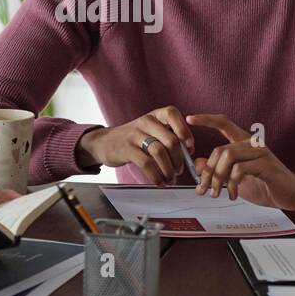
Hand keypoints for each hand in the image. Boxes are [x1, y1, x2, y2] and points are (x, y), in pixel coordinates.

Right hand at [75, 106, 194, 184]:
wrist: (104, 142)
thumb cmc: (134, 139)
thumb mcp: (150, 131)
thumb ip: (168, 138)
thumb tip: (189, 153)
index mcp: (155, 115)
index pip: (172, 114)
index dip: (185, 131)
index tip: (190, 148)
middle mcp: (146, 121)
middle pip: (170, 139)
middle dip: (179, 159)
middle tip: (179, 171)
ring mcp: (135, 134)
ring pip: (159, 152)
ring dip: (168, 170)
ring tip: (170, 179)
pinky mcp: (126, 148)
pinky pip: (146, 163)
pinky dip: (155, 176)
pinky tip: (158, 182)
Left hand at [188, 114, 294, 211]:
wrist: (290, 195)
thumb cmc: (265, 185)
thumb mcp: (235, 180)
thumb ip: (218, 170)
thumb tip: (197, 163)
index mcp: (244, 143)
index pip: (223, 124)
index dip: (206, 119)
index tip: (190, 119)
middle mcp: (252, 143)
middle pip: (219, 149)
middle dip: (207, 171)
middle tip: (202, 189)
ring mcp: (260, 152)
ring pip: (228, 156)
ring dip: (218, 178)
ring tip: (217, 193)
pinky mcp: (266, 164)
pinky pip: (240, 169)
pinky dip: (232, 184)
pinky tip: (234, 195)